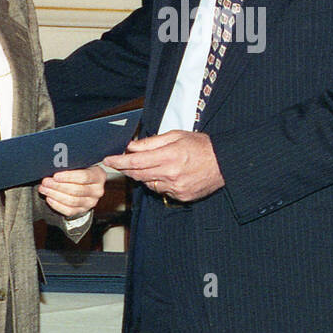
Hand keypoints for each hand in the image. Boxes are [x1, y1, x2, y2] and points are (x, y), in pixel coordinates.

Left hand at [38, 165, 106, 216]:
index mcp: (98, 176)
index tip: (56, 176)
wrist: (86, 184)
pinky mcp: (82, 210)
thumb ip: (73, 164)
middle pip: (76, 190)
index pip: (84, 177)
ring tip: (44, 189)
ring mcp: (90, 202)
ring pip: (72, 201)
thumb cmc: (81, 170)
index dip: (69, 177)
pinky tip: (49, 198)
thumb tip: (56, 163)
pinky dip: (57, 205)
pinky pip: (69, 211)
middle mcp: (97, 191)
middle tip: (46, 182)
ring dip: (55, 195)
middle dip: (58, 186)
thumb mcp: (82, 164)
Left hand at [104, 130, 223, 202]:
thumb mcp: (176, 136)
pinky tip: (167, 174)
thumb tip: (132, 146)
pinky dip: (159, 183)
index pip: (136, 161)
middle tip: (119, 163)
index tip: (108, 160)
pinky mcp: (181, 196)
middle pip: (138, 175)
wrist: (224, 163)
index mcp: (169, 156)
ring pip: (149, 184)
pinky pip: (161, 191)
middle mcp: (171, 174)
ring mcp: (176, 187)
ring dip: (144, 175)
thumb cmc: (201, 146)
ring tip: (151, 165)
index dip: (119, 161)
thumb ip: (152, 142)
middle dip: (126, 169)